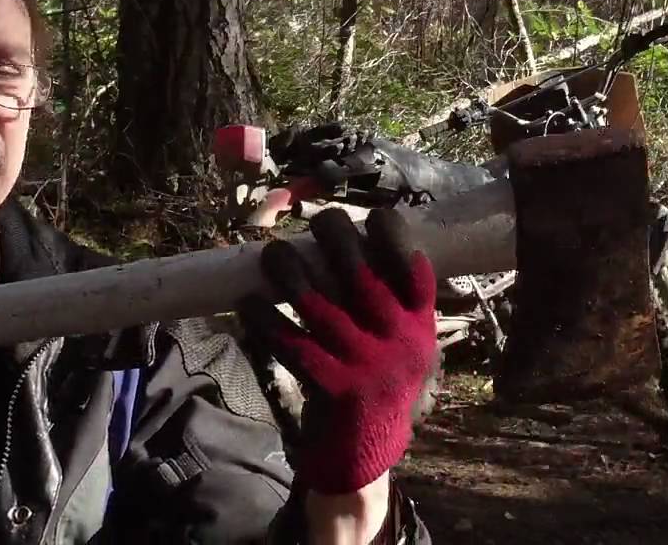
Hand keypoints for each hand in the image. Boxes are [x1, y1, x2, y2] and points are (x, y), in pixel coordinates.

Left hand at [242, 208, 436, 494]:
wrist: (369, 448)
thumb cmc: (382, 378)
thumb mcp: (407, 340)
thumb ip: (395, 298)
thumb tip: (360, 238)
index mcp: (419, 324)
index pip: (412, 266)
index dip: (391, 235)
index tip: (370, 218)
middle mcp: (397, 341)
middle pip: (362, 275)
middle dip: (335, 237)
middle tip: (317, 222)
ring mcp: (365, 365)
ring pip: (318, 305)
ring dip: (289, 272)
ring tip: (272, 253)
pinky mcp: (332, 387)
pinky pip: (291, 345)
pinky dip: (265, 320)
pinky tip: (248, 302)